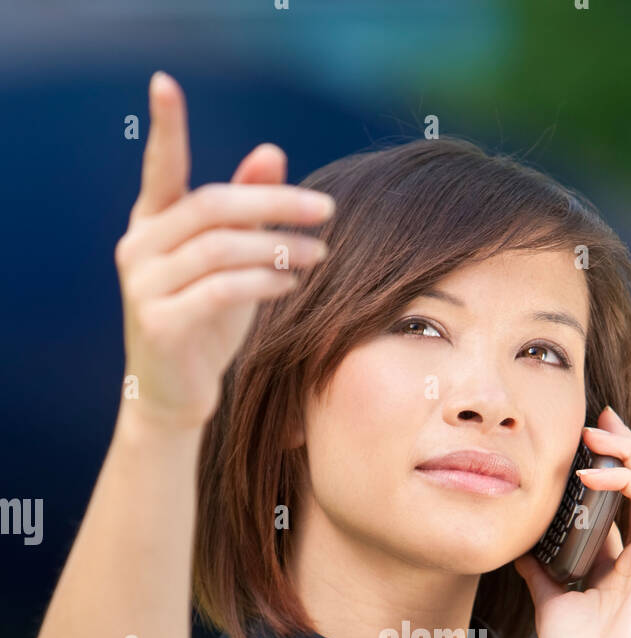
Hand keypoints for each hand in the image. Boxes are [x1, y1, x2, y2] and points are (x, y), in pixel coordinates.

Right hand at [115, 71, 335, 431]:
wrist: (175, 396)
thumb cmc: (207, 323)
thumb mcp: (230, 262)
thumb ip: (247, 209)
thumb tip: (272, 153)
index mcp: (151, 223)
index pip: (160, 167)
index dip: (164, 127)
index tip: (164, 84)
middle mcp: (138, 247)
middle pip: (212, 206)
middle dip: (275, 204)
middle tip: (327, 210)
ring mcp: (143, 285)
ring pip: (220, 248)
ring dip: (280, 247)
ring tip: (320, 254)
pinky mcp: (159, 322)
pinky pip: (220, 290)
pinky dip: (264, 282)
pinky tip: (293, 284)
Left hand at [513, 405, 630, 637]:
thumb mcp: (552, 604)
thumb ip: (541, 573)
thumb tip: (519, 548)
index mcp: (620, 563)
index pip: (614, 502)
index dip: (598, 469)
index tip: (576, 443)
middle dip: (617, 446)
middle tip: (592, 418)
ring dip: (624, 452)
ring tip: (594, 432)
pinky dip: (628, 477)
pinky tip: (596, 470)